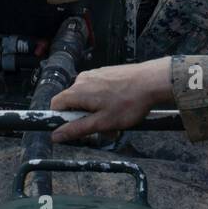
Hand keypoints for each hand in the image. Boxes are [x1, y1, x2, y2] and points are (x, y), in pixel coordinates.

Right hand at [51, 58, 172, 142]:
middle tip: (103, 128)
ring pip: (87, 97)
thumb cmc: (129, 103)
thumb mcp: (102, 122)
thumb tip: (55, 136)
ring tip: (115, 119)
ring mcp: (95, 74)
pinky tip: (120, 106)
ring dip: (96, 111)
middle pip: (73, 102)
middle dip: (84, 117)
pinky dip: (104, 101)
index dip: (61, 119)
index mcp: (78, 91)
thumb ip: (77, 129)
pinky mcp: (106, 72)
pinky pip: (97, 90)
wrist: (152, 81)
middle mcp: (83, 79)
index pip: (56, 105)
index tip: (74, 129)